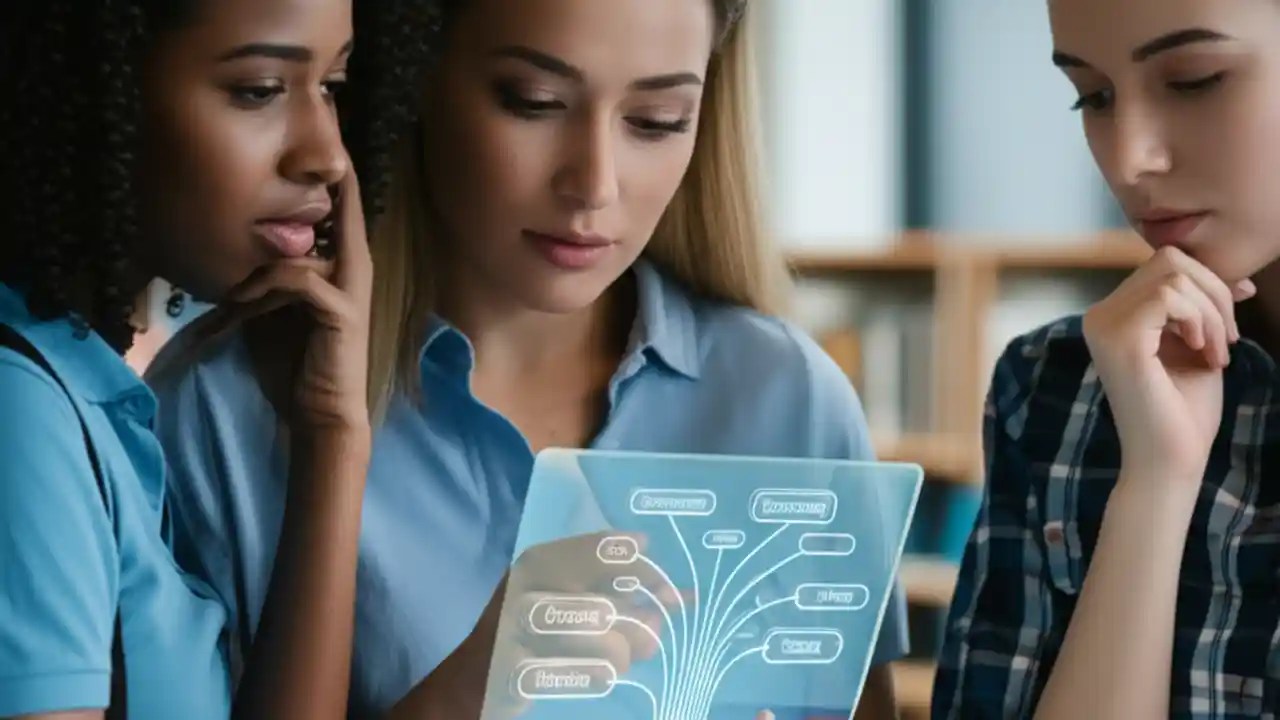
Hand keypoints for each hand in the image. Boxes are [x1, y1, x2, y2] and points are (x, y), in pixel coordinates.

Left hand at [226, 166, 372, 431]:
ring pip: (302, 248)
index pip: (344, 207)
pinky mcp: (341, 310)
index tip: (328, 143)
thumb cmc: (295, 363)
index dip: (338, 174)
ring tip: (230, 298)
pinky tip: (238, 312)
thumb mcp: (269, 308)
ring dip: (257, 271)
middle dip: (329, 181)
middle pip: (345, 207)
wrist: (319, 414)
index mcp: (343, 265)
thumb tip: (232, 244)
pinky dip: (259, 293)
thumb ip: (265, 274)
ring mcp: (351, 288)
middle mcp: (355, 269)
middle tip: (318, 149)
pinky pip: (294, 279)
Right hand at [429, 533, 679, 719]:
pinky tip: (588, 673)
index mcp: (541, 561)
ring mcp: (521, 633)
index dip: (647, 572)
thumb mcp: (571, 598)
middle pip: (615, 606)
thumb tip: (681, 597)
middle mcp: (528, 589)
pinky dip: (598, 677)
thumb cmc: (536, 632)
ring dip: (620, 657)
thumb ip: (621, 594)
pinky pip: (590, 676)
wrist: (475, 678)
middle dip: (640, 626)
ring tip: (610, 658)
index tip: (667, 590)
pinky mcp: (520, 672)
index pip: (608, 552)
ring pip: (610, 645)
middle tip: (648, 633)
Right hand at [1082, 246, 1254, 481]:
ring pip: (1173, 274)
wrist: (1171, 461)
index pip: (1164, 265)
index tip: (1230, 326)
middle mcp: (1098, 316)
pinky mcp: (1119, 339)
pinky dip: (1199, 320)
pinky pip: (1168, 296)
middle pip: (1169, 259)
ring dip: (1212, 311)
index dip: (1209, 284)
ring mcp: (1103, 325)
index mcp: (1112, 317)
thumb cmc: (1184, 413)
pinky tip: (1202, 352)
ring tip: (1217, 352)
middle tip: (1227, 341)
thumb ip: (1206, 310)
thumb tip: (1239, 280)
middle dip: (1214, 293)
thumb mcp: (1199, 347)